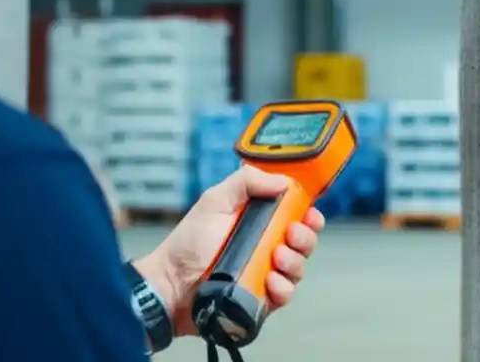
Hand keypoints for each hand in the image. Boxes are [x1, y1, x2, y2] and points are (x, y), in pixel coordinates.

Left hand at [132, 166, 325, 337]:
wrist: (170, 284)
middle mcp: (267, 247)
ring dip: (293, 262)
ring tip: (275, 258)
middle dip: (305, 237)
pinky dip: (282, 287)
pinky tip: (268, 280)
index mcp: (260, 221)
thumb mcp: (215, 201)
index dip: (309, 214)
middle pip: (304, 242)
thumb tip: (284, 181)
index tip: (309, 214)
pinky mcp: (261, 298)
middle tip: (290, 234)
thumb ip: (247, 182)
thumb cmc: (188, 243)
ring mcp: (265, 274)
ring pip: (298, 268)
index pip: (297, 215)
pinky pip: (285, 294)